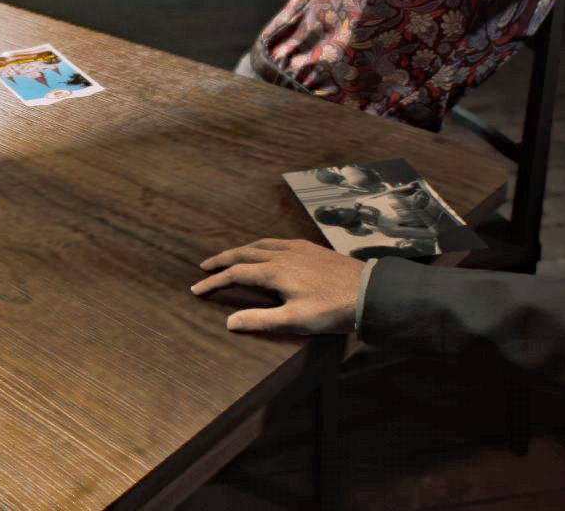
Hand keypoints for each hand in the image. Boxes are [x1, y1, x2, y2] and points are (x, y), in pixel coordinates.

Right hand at [192, 238, 365, 333]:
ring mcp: (298, 248)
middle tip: (205, 267)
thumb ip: (260, 320)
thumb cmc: (331, 310)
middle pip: (244, 253)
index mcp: (275, 271)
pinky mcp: (311, 248)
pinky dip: (261, 246)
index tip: (197, 289)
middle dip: (222, 260)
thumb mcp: (295, 320)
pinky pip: (278, 242)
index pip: (235, 274)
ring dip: (241, 251)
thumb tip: (229, 322)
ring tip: (231, 257)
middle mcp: (282, 254)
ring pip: (261, 244)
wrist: (367, 292)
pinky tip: (266, 251)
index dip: (214, 282)